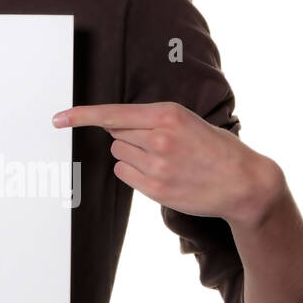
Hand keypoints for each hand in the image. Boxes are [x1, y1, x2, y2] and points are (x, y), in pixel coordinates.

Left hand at [51, 100, 280, 226]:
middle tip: (157, 144)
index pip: (113, 114)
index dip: (81, 116)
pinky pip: (126, 175)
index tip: (59, 118)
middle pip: (115, 135)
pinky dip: (135, 173)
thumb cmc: (216, 148)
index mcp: (167, 114)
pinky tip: (161, 174)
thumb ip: (153, 119)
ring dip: (133, 155)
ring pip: (119, 155)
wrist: (244, 182)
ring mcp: (157, 166)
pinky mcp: (156, 188)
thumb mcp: (189, 121)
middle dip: (129, 137)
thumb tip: (115, 126)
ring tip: (165, 160)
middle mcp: (159, 138)